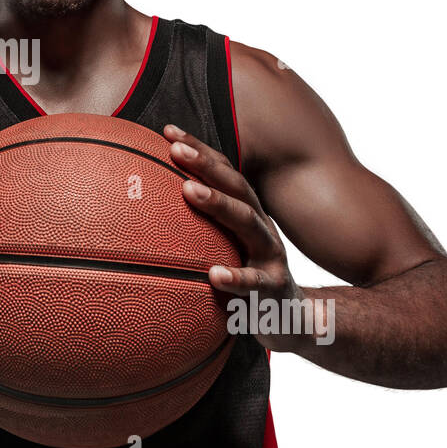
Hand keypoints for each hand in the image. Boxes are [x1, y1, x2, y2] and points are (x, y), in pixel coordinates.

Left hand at [163, 124, 306, 351]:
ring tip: (189, 191)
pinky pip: (254, 283)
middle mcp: (261, 226)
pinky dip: (236, 278)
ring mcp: (270, 256)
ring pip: (247, 224)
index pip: (223, 174)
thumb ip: (201, 224)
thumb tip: (154, 201)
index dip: (199, 150)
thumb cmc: (248, 272)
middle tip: (176, 149)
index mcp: (248, 213)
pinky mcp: (274, 289)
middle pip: (235, 188)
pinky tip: (214, 275)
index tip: (168, 131)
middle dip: (206, 165)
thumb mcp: (227, 243)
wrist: (291, 317)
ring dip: (218, 205)